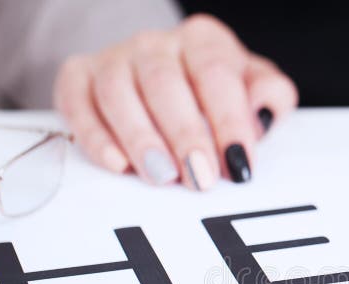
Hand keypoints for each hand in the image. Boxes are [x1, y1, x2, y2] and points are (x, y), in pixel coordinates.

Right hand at [54, 14, 297, 189]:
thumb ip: (270, 95)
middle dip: (184, 135)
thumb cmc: (214, 93)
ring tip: (162, 176)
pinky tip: (118, 165)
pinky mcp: (77, 77)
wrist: (162, 78)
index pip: (216, 74)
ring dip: (141, 138)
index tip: (239, 163)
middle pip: (165, 83)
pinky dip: (95, 135)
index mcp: (202, 41)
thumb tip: (264, 109)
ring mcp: (113, 58)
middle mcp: (154, 43)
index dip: (228, 121)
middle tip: (200, 178)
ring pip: (118, 93)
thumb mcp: (252, 89)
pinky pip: (78, 103)